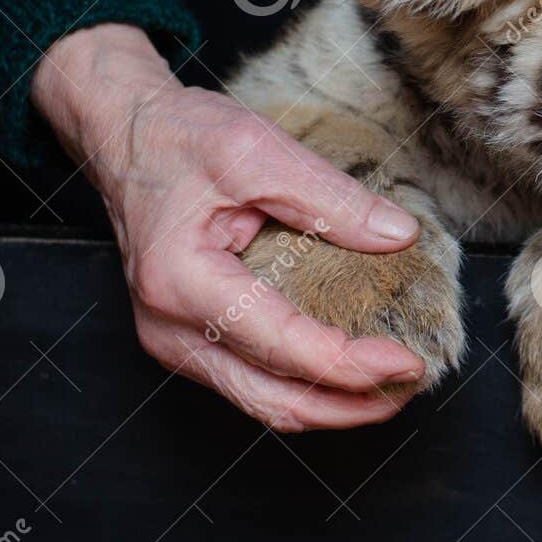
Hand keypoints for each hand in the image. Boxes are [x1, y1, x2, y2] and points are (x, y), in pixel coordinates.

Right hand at [32, 23, 425, 428]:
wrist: (126, 136)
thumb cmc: (180, 138)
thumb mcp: (258, 150)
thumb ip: (331, 198)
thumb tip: (398, 236)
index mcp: (181, 282)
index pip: (281, 347)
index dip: (351, 366)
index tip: (410, 360)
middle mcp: (171, 328)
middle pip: (274, 400)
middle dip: (352, 405)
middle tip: (415, 383)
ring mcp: (176, 341)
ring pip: (265, 403)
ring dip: (334, 406)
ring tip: (395, 387)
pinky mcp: (191, 340)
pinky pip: (255, 383)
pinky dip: (308, 387)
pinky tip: (353, 371)